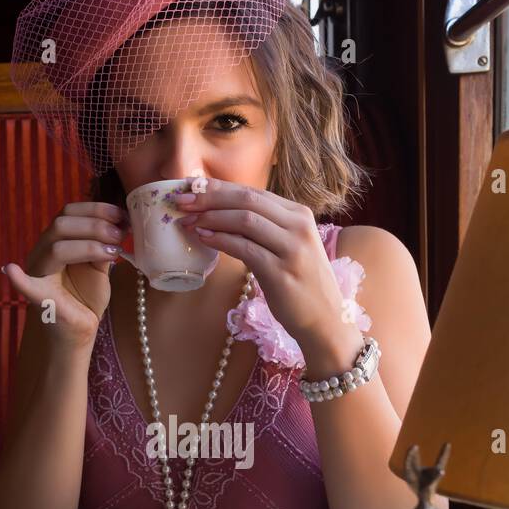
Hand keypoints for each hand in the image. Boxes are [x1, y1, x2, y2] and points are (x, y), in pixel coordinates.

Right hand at [2, 201, 128, 347]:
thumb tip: (121, 224)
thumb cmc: (85, 297)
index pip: (69, 212)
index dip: (96, 209)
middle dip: (95, 225)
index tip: (122, 215)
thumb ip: (103, 246)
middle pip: (61, 224)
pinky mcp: (39, 298)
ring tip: (113, 252)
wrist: (78, 331)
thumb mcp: (99, 267)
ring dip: (89, 244)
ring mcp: (38, 274)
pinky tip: (11, 271)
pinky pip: (25, 287)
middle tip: (120, 235)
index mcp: (56, 241)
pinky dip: (18, 279)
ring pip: (55, 248)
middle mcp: (42, 252)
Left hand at [174, 180, 349, 348]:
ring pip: (244, 220)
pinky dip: (220, 240)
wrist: (326, 320)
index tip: (190, 188)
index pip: (253, 192)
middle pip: (247, 199)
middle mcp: (299, 226)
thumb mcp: (288, 248)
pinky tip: (203, 238)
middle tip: (182, 201)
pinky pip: (244, 248)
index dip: (219, 188)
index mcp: (300, 214)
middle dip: (209, 197)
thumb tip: (220, 216)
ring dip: (211, 217)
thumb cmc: (301, 285)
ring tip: (188, 221)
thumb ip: (264, 230)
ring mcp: (292, 248)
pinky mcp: (281, 271)